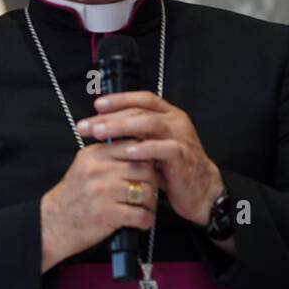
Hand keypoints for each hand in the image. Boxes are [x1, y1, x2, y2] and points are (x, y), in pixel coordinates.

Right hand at [40, 143, 159, 270]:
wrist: (52, 224)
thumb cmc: (73, 198)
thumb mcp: (84, 167)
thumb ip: (108, 156)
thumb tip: (142, 152)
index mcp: (93, 155)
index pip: (133, 147)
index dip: (146, 159)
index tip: (145, 171)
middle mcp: (98, 170)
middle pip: (144, 169)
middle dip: (151, 183)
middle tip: (146, 193)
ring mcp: (102, 191)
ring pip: (145, 192)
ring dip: (150, 204)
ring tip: (143, 208)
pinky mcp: (107, 214)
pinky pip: (141, 215)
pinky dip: (145, 221)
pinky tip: (139, 222)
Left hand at [77, 91, 223, 227]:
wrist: (200, 190)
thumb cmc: (171, 167)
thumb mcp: (150, 145)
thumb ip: (133, 134)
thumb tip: (99, 126)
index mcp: (168, 115)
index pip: (143, 99)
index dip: (120, 99)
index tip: (97, 105)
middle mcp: (175, 121)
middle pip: (140, 111)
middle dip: (111, 117)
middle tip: (88, 126)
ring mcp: (181, 137)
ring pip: (150, 124)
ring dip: (122, 127)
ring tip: (100, 133)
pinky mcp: (183, 156)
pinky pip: (163, 149)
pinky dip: (143, 149)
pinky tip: (126, 151)